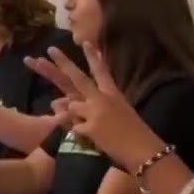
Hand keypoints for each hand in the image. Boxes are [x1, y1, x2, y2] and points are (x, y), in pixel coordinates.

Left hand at [28, 42, 160, 166]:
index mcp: (113, 94)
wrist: (143, 149)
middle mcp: (103, 99)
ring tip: (95, 127)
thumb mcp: (120, 113)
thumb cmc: (135, 133)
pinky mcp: (91, 127)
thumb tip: (81, 102)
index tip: (86, 43)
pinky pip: (74, 128)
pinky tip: (95, 140)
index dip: (93, 57)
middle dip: (63, 63)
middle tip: (50, 50)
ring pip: (72, 106)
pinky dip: (80, 134)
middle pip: (78, 78)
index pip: (102, 71)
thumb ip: (99, 106)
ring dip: (76, 116)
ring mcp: (95, 112)